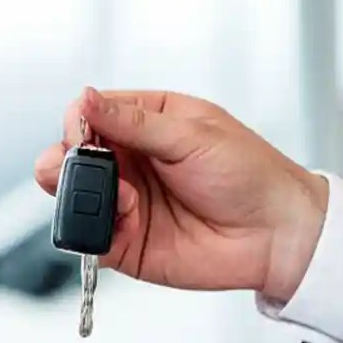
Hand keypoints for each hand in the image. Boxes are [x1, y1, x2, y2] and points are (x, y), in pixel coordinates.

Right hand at [34, 87, 328, 302]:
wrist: (278, 233)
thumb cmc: (250, 174)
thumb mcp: (192, 135)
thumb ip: (135, 123)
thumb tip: (86, 99)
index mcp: (148, 123)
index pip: (92, 113)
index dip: (79, 121)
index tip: (81, 131)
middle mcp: (133, 162)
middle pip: (73, 156)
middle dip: (64, 160)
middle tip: (75, 166)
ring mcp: (128, 204)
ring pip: (74, 198)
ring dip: (78, 196)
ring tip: (115, 196)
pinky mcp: (129, 244)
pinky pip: (92, 239)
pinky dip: (94, 232)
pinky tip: (123, 221)